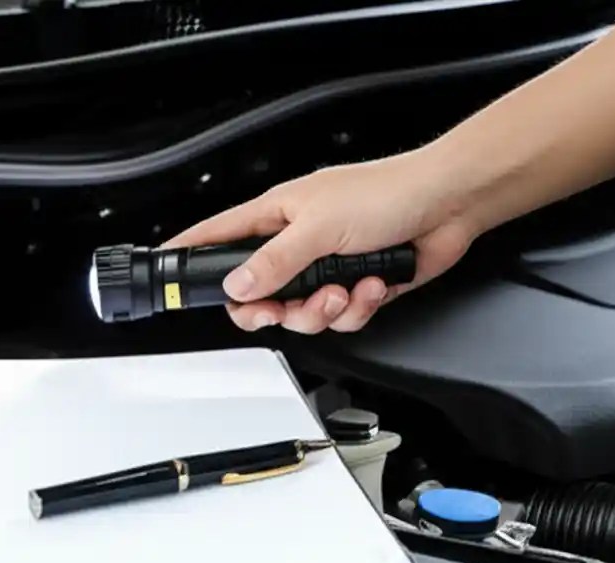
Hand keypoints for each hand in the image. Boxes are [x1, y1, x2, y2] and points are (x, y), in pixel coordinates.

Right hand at [159, 148, 480, 333]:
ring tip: (342, 289)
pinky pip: (339, 317)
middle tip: (282, 307)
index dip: (191, 256)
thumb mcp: (318, 227)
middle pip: (259, 292)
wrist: (447, 206)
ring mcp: (327, 266)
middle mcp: (299, 242)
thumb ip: (274, 261)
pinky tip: (370, 285)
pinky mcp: (356, 287)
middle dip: (273, 308)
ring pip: (300, 312)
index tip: (167, 272)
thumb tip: (239, 285)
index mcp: (278, 215)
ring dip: (323, 309)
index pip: (219, 237)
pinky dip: (356, 308)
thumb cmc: (388, 193)